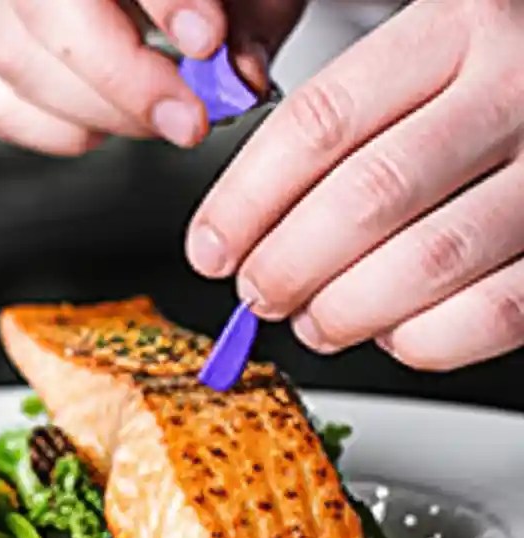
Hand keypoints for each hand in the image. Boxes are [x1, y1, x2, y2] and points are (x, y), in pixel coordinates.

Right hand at [0, 0, 304, 154]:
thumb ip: (249, 18)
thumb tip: (235, 78)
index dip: (165, 1)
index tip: (206, 41)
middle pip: (46, 14)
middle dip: (125, 80)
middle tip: (188, 117)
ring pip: (18, 63)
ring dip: (100, 112)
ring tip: (159, 116)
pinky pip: (1, 105)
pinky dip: (59, 129)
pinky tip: (105, 119)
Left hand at [186, 0, 523, 370]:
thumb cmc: (487, 80)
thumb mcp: (419, 57)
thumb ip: (340, 121)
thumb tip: (237, 228)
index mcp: (454, 28)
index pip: (319, 124)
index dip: (246, 202)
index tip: (210, 248)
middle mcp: (513, 87)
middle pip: (368, 198)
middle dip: (288, 265)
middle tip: (258, 293)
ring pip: (428, 261)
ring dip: (347, 311)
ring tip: (314, 320)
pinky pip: (497, 312)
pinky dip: (425, 340)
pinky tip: (392, 333)